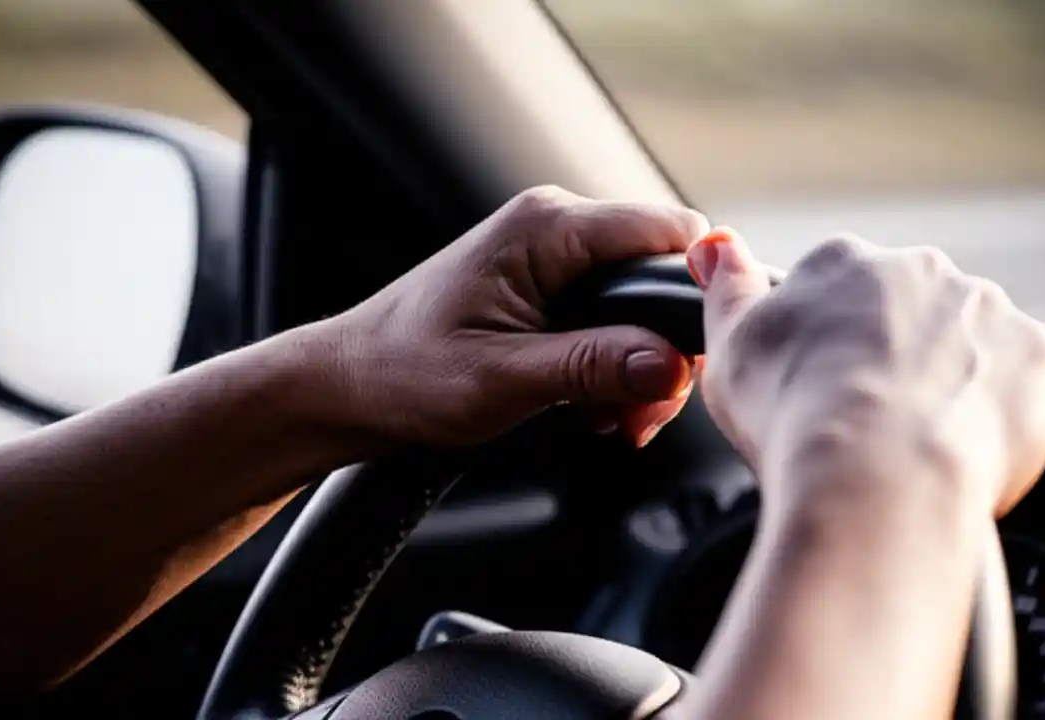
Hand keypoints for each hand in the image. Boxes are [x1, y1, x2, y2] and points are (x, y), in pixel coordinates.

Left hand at [300, 186, 707, 448]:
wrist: (348, 388)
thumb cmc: (403, 374)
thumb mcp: (503, 379)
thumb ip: (593, 366)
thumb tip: (671, 365)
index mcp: (547, 228)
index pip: (670, 231)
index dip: (695, 294)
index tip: (690, 361)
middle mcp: (556, 229)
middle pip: (661, 274)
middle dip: (665, 350)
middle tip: (641, 415)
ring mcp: (553, 259)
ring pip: (641, 306)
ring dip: (640, 369)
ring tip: (612, 421)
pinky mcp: (548, 290)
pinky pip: (613, 320)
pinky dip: (615, 368)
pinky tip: (593, 408)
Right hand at [690, 229, 1044, 517]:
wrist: (878, 480)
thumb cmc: (795, 418)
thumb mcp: (731, 349)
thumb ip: (727, 290)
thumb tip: (715, 246)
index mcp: (841, 263)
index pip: (835, 289)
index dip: (826, 345)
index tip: (819, 387)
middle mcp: (917, 269)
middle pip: (905, 310)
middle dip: (890, 355)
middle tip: (865, 420)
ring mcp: (984, 309)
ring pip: (965, 342)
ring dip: (946, 378)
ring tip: (913, 442)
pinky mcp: (1036, 356)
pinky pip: (1017, 380)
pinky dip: (994, 410)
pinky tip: (957, 447)